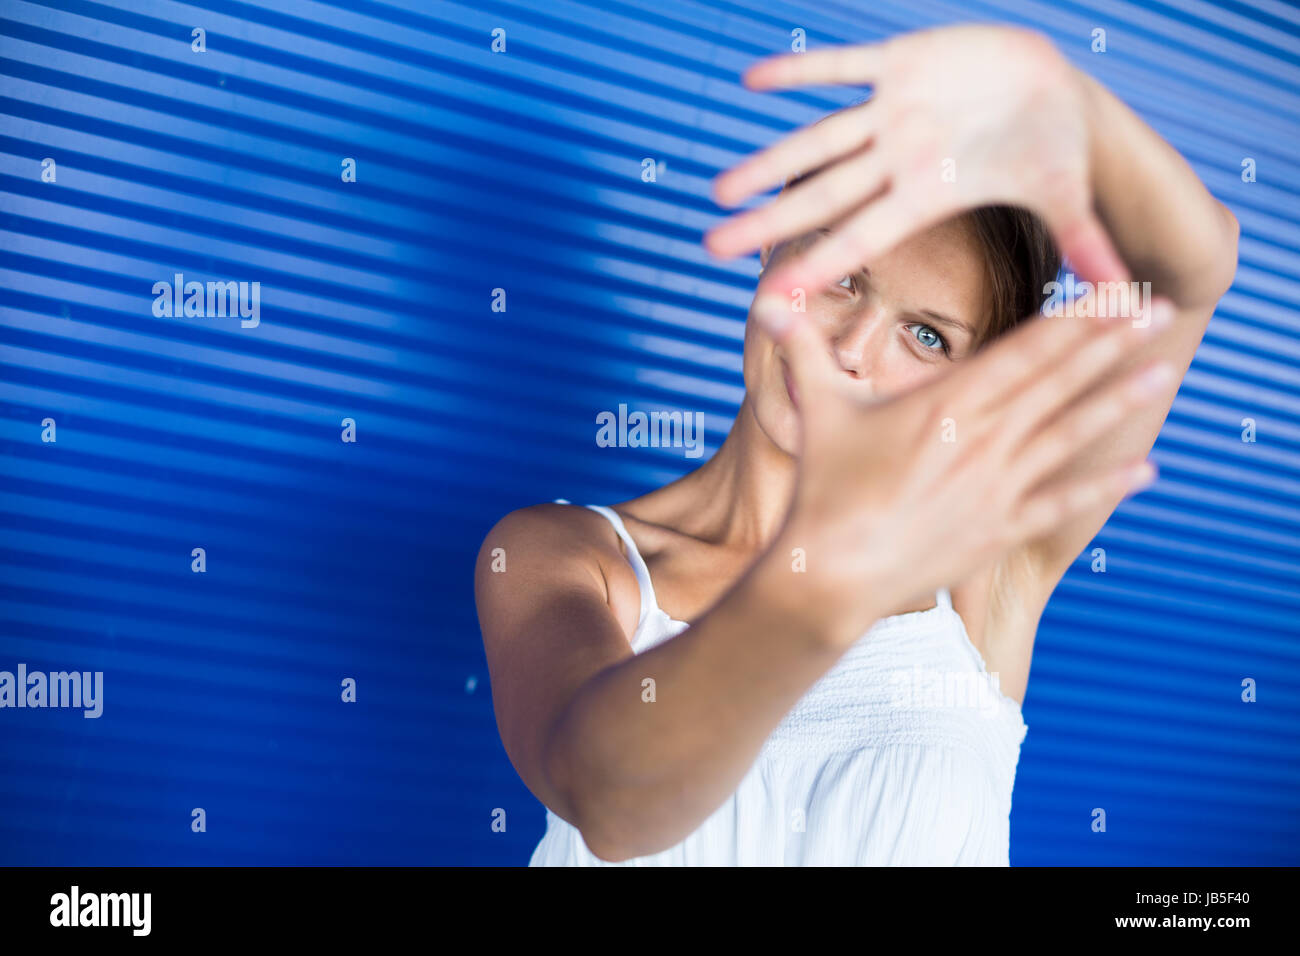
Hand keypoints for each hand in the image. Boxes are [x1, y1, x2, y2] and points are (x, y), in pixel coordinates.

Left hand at [707, 25, 1125, 293]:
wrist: (1051, 92)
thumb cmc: (1053, 152)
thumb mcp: (1065, 194)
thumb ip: (1081, 241)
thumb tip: (1119, 293)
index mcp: (927, 196)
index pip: (862, 237)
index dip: (818, 265)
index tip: (770, 298)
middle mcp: (897, 159)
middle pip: (820, 196)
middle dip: (767, 221)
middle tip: (711, 249)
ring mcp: (892, 112)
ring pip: (818, 138)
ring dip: (770, 160)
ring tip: (719, 190)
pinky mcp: (902, 61)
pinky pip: (842, 64)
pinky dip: (806, 68)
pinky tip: (757, 79)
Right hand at [765, 297, 1172, 646]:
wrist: (832, 575)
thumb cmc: (822, 489)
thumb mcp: (816, 408)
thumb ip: (801, 347)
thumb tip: (767, 296)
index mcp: (947, 404)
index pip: (1026, 349)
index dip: (1075, 317)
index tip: (1112, 288)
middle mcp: (984, 440)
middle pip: (1059, 382)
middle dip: (1113, 343)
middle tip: (1160, 308)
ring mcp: (998, 487)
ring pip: (1070, 435)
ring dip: (1118, 401)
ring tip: (1165, 370)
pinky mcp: (998, 529)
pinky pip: (1060, 502)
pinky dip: (1102, 485)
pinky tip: (1144, 470)